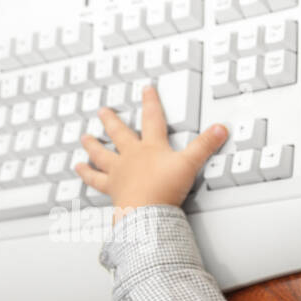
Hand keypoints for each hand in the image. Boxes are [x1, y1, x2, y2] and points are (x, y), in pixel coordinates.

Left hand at [75, 86, 227, 221]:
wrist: (147, 211)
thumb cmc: (165, 188)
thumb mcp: (190, 164)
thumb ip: (205, 146)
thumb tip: (221, 128)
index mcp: (150, 148)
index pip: (152, 119)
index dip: (151, 102)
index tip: (146, 90)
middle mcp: (131, 156)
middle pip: (119, 134)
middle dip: (112, 121)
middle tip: (103, 111)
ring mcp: (119, 172)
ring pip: (101, 155)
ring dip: (93, 145)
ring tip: (84, 138)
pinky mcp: (112, 189)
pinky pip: (95, 180)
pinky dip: (87, 175)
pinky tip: (79, 169)